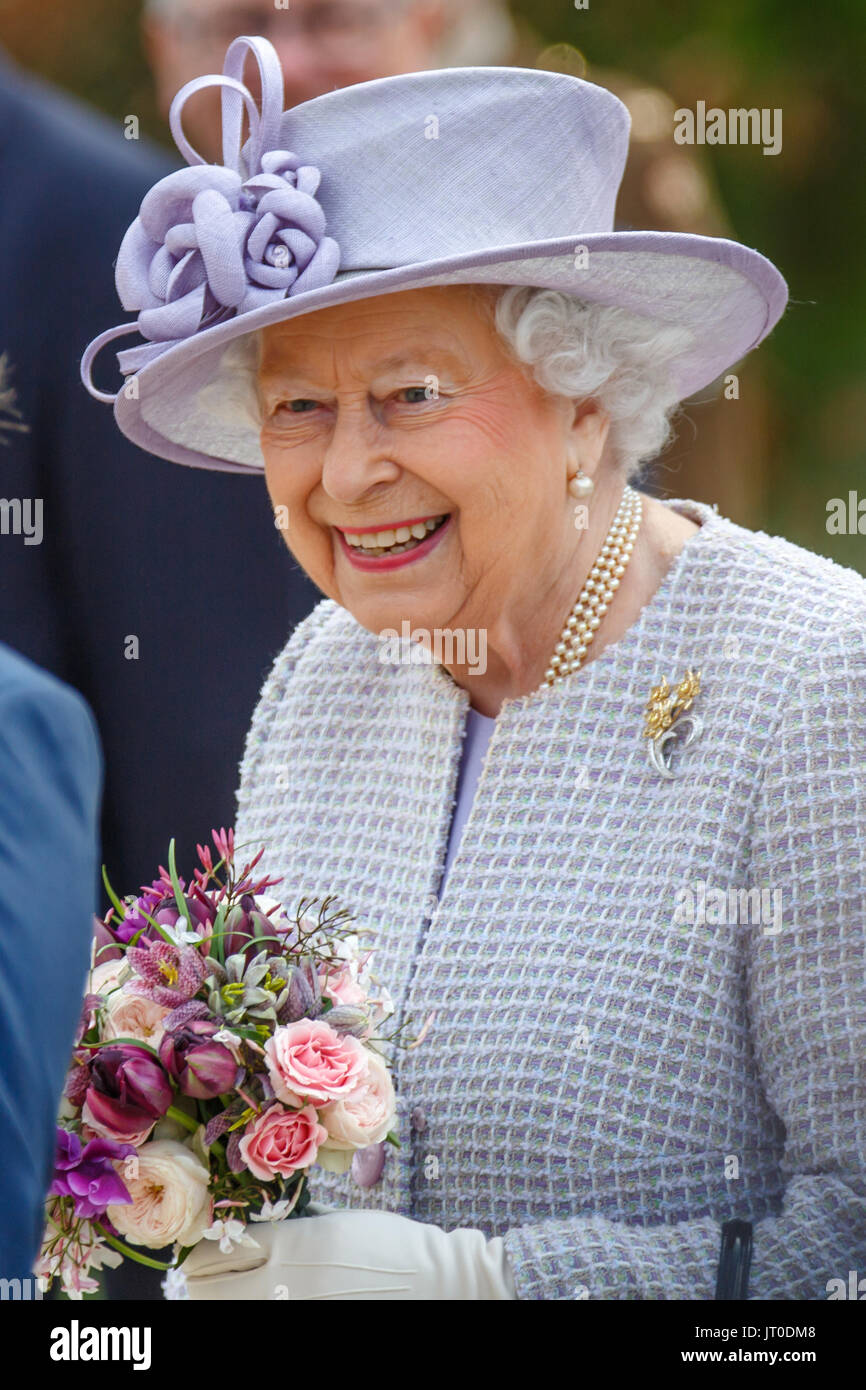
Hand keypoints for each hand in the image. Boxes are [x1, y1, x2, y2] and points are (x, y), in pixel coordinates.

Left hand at [181, 1207, 516, 1299]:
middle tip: (205, 1279)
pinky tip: (263, 1305)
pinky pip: (262, 1329)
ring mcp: (296, 1312)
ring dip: (223, 1300)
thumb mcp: (331, 1225)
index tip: (197, 1253)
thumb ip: (286, 1233)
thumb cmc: (385, 1245)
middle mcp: (285, 1284)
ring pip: (232, 1312)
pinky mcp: (310, 1331)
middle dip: (203, 1282)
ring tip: (229, 1295)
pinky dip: (255, 1314)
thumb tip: (245, 1239)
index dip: (200, 1254)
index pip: (218, 1252)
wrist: (432, 1281)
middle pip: (211, 1290)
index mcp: (291, 1247)